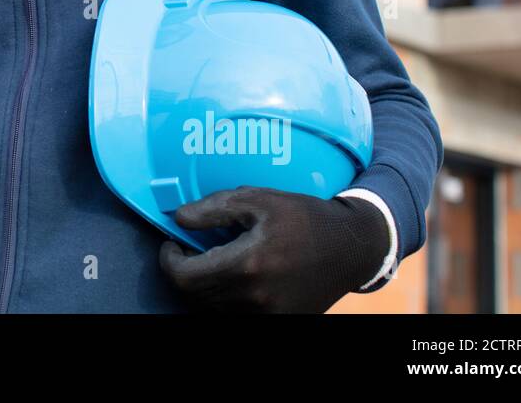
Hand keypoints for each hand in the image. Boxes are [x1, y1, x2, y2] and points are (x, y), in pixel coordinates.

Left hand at [159, 186, 389, 312]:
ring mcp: (269, 316)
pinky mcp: (280, 321)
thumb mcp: (258, 199)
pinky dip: (226, 298)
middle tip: (189, 251)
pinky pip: (237, 315)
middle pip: (196, 296)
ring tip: (213, 261)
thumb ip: (213, 209)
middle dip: (185, 272)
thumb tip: (178, 219)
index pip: (185, 277)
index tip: (172, 243)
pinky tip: (235, 276)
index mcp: (248, 265)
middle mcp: (255, 299)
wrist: (351, 248)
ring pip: (214, 309)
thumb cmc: (304, 217)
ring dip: (204, 287)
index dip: (169, 261)